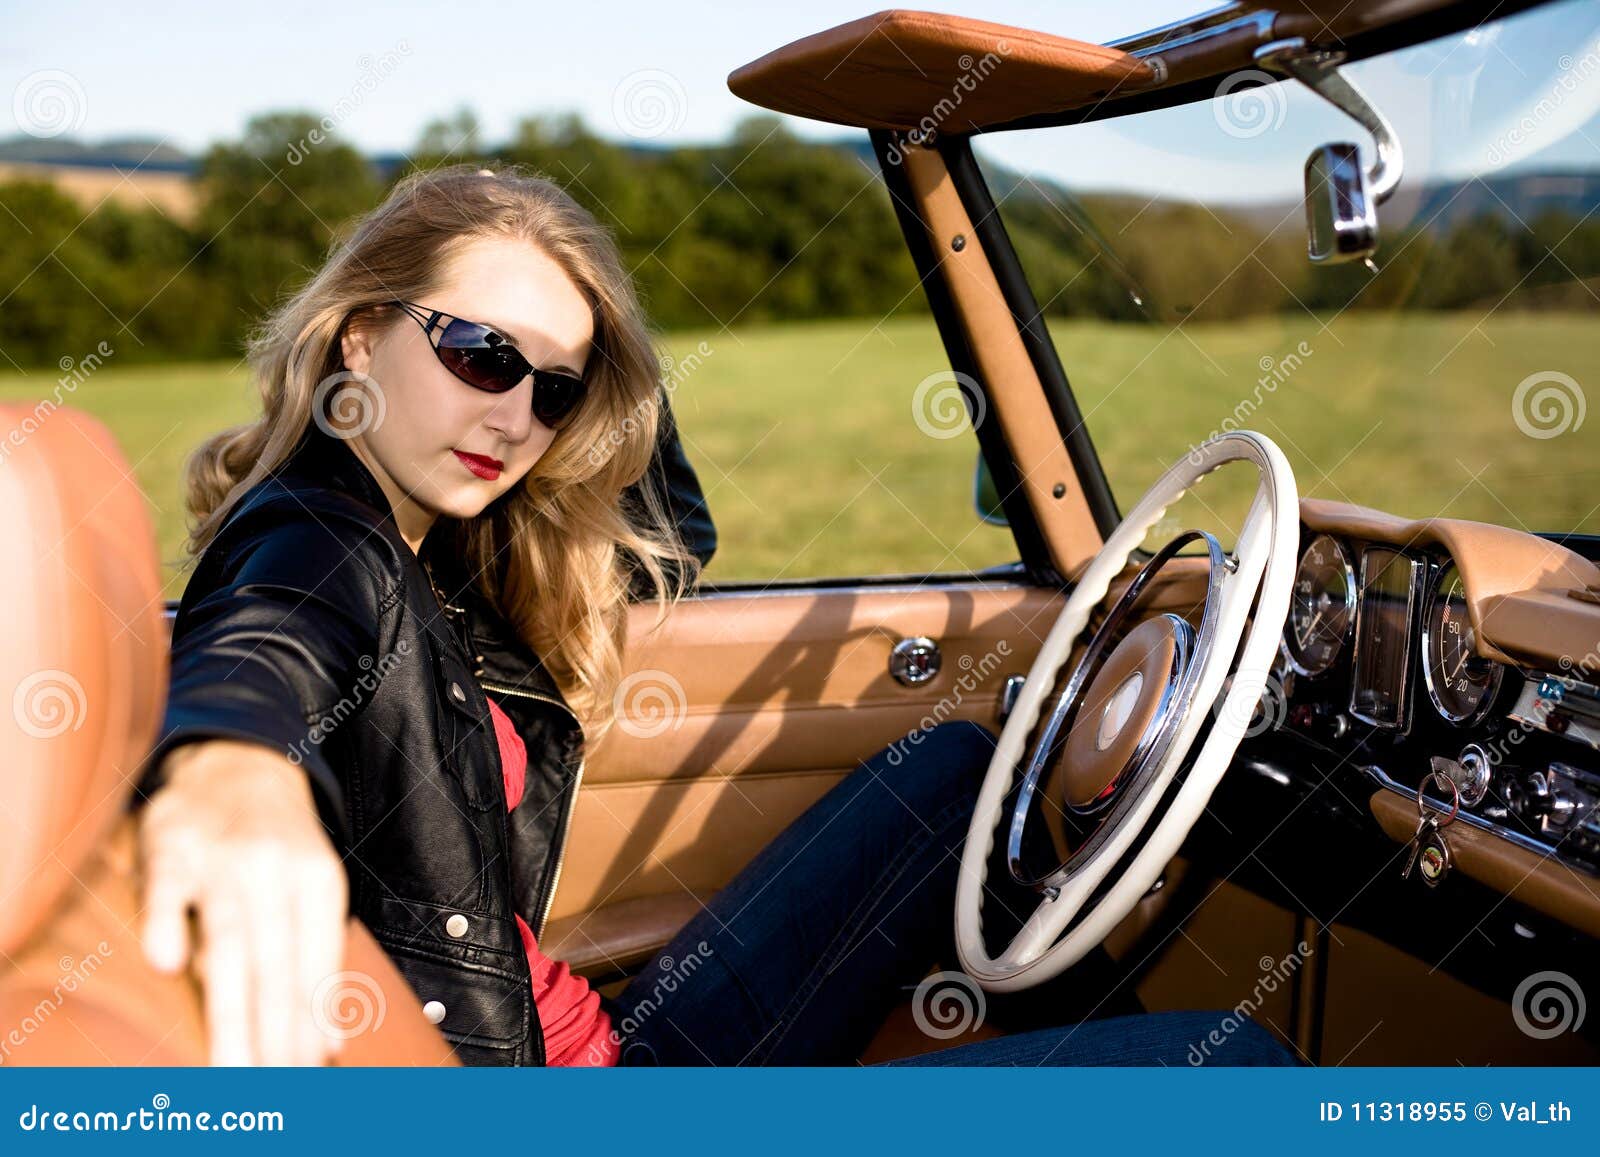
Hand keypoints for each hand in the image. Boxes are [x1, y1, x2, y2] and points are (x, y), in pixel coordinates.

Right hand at [138, 739, 347, 1065]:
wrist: (238, 758)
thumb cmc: (276, 841)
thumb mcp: (310, 885)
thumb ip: (313, 957)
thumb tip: (325, 1043)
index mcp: (319, 883)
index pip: (316, 964)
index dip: (311, 1022)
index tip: (307, 1073)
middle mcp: (276, 871)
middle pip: (275, 964)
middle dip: (274, 1035)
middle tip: (272, 1090)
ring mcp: (223, 858)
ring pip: (228, 942)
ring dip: (230, 1012)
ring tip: (234, 1069)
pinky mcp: (170, 846)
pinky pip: (167, 890)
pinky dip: (166, 924)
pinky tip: (168, 967)